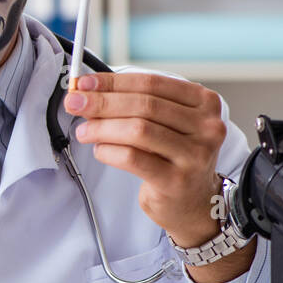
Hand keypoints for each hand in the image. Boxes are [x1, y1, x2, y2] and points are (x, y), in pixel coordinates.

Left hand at [64, 72, 228, 246]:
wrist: (194, 201)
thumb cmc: (174, 155)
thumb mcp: (164, 123)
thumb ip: (134, 104)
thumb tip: (88, 92)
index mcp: (204, 102)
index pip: (151, 83)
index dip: (113, 82)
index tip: (84, 83)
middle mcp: (207, 126)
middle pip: (144, 105)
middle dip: (102, 102)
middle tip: (74, 103)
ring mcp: (195, 155)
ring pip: (138, 130)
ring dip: (102, 128)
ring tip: (84, 131)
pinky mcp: (177, 181)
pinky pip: (133, 158)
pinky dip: (109, 151)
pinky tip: (99, 149)